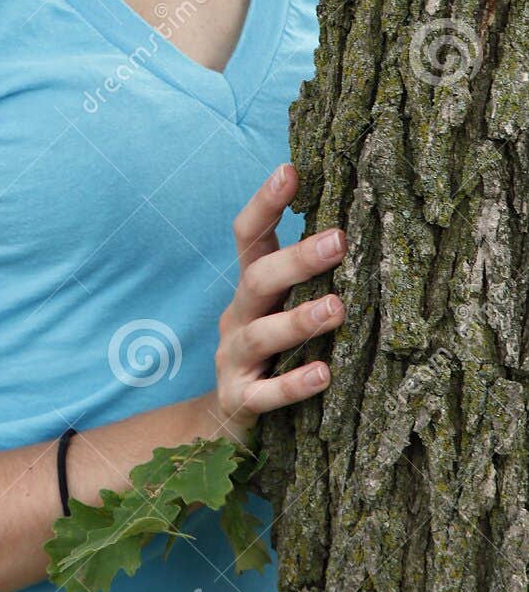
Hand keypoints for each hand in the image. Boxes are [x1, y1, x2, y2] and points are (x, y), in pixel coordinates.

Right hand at [211, 163, 345, 446]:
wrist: (230, 421)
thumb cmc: (276, 351)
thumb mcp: (282, 306)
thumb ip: (307, 274)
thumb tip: (361, 222)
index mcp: (251, 287)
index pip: (250, 235)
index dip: (265, 202)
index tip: (291, 169)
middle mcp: (238, 316)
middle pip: (258, 279)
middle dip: (297, 258)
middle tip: (340, 239)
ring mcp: (233, 359)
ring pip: (261, 334)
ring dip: (299, 319)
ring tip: (337, 308)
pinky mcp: (239, 401)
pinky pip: (265, 394)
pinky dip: (293, 385)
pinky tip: (324, 374)